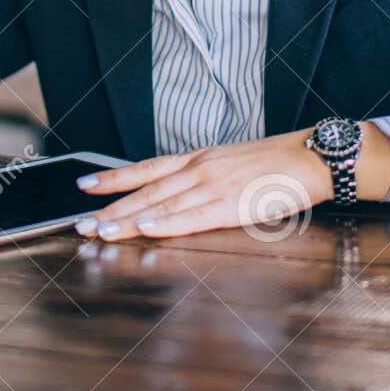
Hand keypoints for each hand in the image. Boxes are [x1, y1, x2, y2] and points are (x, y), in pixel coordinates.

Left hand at [70, 131, 334, 241]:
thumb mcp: (231, 164)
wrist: (309, 158)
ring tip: (99, 231)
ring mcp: (214, 186)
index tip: (86, 186)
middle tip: (80, 222)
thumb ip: (205, 178)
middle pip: (146, 191)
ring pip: (161, 205)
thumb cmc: (275, 165)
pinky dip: (165, 223)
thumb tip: (180, 194)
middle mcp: (200, 169)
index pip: (147, 168)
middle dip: (111, 208)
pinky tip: (144, 229)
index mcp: (199, 159)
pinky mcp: (231, 205)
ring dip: (127, 220)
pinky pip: (191, 217)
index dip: (115, 178)